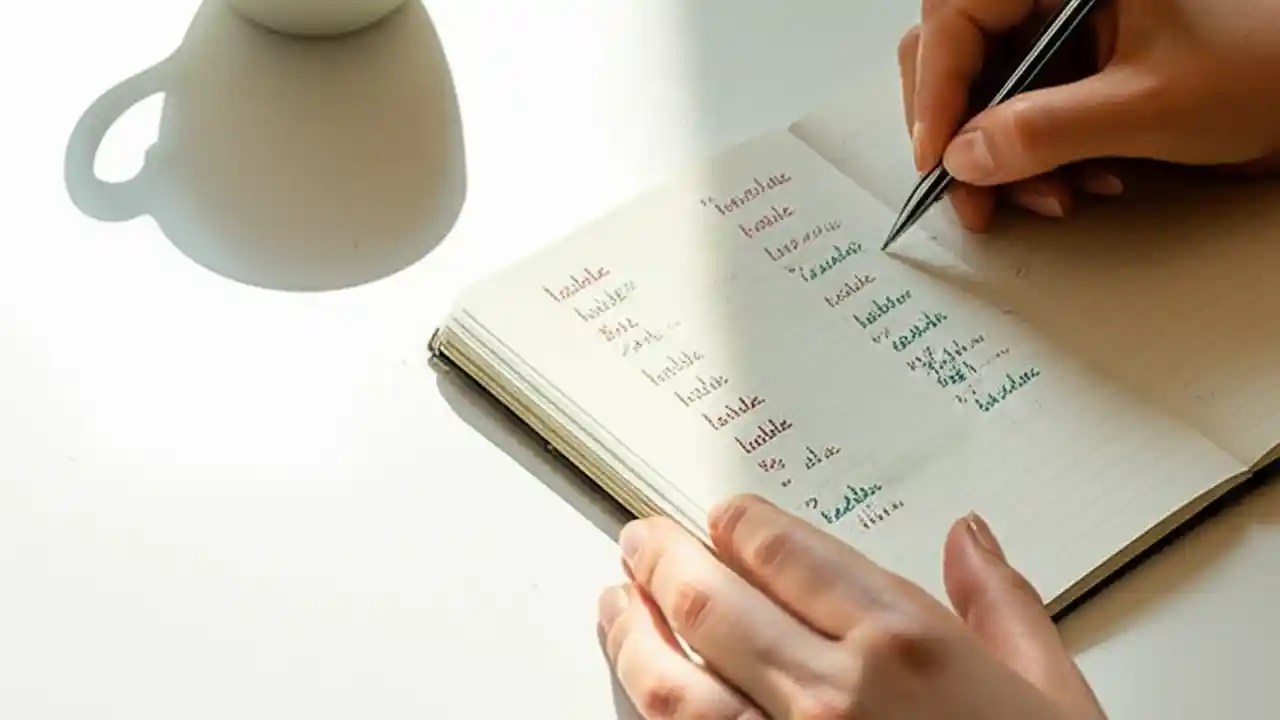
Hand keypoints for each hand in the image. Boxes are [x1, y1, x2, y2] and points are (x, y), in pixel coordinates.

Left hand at [598, 495, 1106, 718]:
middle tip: (642, 541)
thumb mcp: (1052, 696)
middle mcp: (833, 693)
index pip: (780, 549)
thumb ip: (1002, 605)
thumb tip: (968, 537)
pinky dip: (646, 703)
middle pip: (709, 599)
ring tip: (617, 602)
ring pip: (670, 677)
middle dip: (662, 558)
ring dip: (631, 629)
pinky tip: (641, 683)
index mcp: (906, 644)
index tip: (724, 519)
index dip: (735, 524)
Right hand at [900, 0, 1279, 231]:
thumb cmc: (1265, 68)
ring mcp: (1067, 27)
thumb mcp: (1148, 106)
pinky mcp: (1080, 64)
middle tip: (972, 195)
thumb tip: (964, 157)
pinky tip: (1081, 183)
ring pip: (990, 90)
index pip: (959, 13)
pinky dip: (1041, 158)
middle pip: (962, 52)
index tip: (938, 155)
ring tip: (1053, 198)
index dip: (937, 86)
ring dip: (1007, 157)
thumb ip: (1046, 132)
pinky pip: (1026, 110)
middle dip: (965, 132)